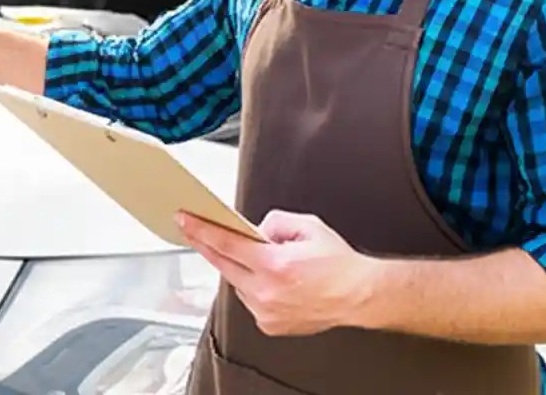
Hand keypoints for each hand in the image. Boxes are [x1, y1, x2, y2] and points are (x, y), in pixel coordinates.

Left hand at [176, 209, 381, 335]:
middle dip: (208, 245)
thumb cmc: (339, 264)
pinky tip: (272, 281)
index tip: (185, 220)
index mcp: (275, 265)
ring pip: (237, 283)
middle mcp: (267, 291)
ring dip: (239, 269)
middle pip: (223, 264)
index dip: (201, 230)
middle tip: (195, 230)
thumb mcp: (308, 226)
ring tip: (261, 260)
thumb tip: (255, 229)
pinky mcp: (270, 324)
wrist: (359, 296)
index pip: (226, 243)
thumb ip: (275, 222)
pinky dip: (254, 287)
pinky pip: (250, 299)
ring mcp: (267, 311)